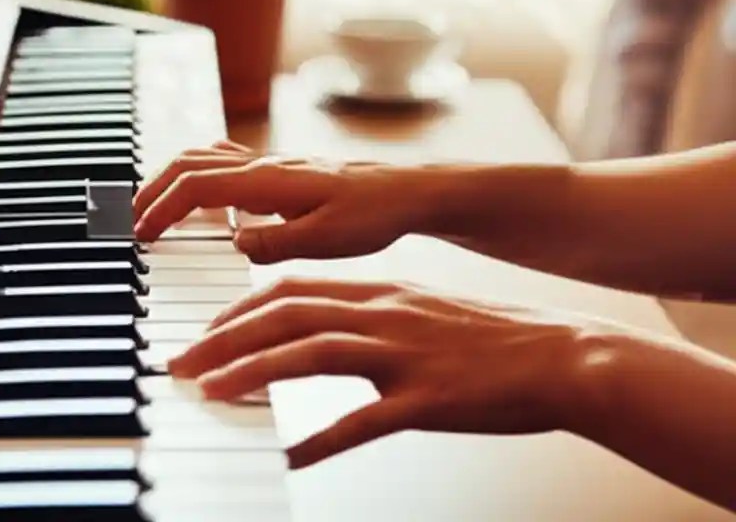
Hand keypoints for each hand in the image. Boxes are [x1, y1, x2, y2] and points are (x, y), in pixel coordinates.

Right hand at [133, 140, 435, 262]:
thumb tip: (234, 242)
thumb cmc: (372, 215)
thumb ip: (275, 242)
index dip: (162, 208)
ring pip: (201, 156)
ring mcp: (268, 162)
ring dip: (168, 178)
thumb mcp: (326, 241)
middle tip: (131, 221)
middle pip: (187, 163)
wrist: (404, 193)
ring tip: (150, 207)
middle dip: (151, 190)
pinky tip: (195, 196)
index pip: (196, 187)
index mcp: (268, 181)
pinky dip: (194, 173)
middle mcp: (262, 164)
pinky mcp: (275, 169)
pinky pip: (222, 159)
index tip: (142, 234)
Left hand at [168, 277, 611, 468]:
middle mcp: (383, 315)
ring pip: (309, 355)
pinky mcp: (427, 401)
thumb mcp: (420, 312)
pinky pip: (361, 421)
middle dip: (223, 337)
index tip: (204, 329)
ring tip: (208, 391)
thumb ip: (368, 317)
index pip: (289, 290)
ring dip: (251, 372)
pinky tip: (286, 453)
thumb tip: (320, 331)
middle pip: (284, 315)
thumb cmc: (492, 341)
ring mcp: (404, 356)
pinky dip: (318, 437)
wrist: (562, 357)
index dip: (237, 308)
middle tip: (181, 360)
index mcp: (379, 294)